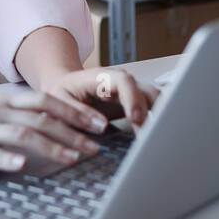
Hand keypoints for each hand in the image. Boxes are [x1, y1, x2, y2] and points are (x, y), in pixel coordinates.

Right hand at [0, 90, 105, 171]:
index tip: (98, 123)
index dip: (75, 110)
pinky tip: (22, 164)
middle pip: (41, 117)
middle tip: (95, 144)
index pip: (47, 101)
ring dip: (50, 146)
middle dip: (72, 131)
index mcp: (6, 100)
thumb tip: (55, 124)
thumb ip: (19, 115)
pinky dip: (7, 157)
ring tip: (72, 157)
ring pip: (21, 134)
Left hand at [43, 67, 158, 129]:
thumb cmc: (62, 92)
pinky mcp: (134, 103)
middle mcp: (121, 82)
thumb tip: (101, 125)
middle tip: (148, 138)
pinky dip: (156, 122)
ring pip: (155, 100)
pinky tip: (153, 139)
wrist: (65, 86)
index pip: (125, 81)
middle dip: (152, 112)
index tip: (135, 119)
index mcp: (102, 77)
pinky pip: (152, 109)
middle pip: (146, 90)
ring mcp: (130, 91)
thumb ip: (78, 111)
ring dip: (158, 119)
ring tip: (152, 142)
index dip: (133, 99)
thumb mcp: (60, 100)